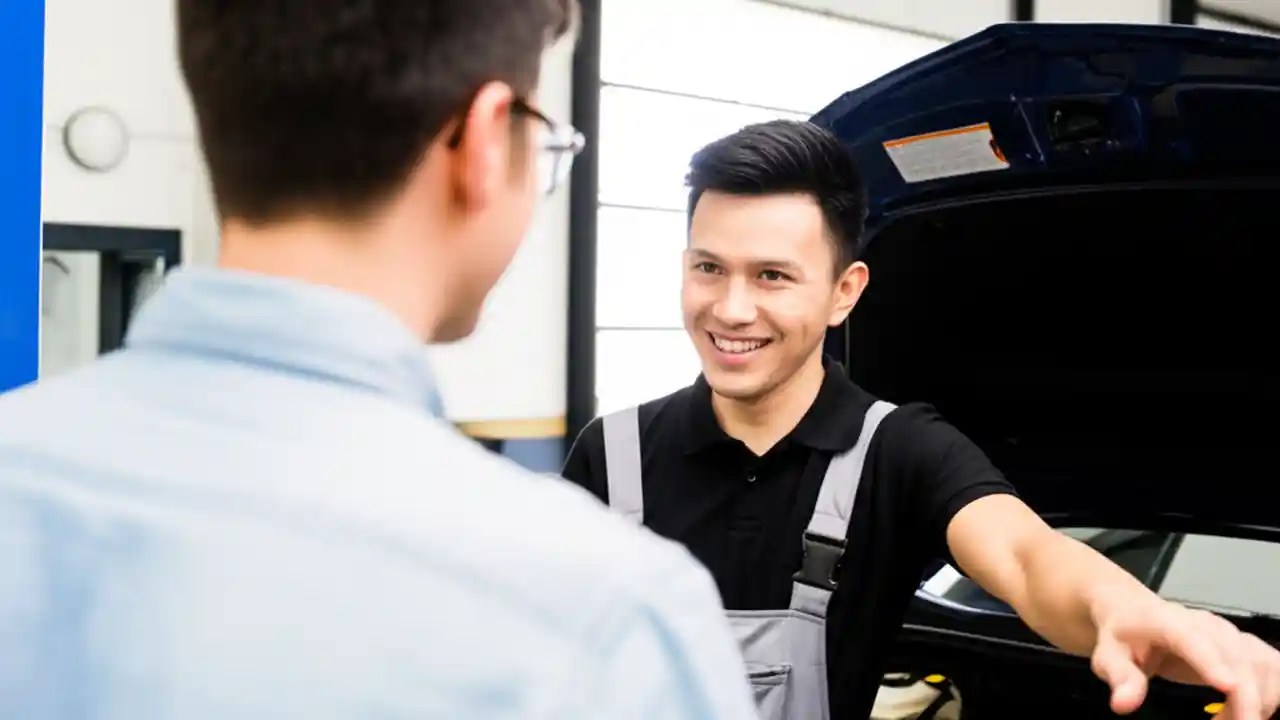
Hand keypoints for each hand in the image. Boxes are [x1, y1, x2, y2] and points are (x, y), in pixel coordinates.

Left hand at [1090, 599, 1279, 718]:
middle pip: (1240, 659)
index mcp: (1168, 621)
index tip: (1229, 688)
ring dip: (1259, 701)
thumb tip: (1123, 704)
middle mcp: (1208, 624)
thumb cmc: (1122, 637)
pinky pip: (1273, 669)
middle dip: (1245, 700)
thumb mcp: (1108, 657)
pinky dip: (1269, 696)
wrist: (1136, 615)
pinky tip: (1244, 714)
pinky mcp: (1246, 647)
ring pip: (1265, 666)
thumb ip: (1119, 677)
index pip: (1193, 639)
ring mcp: (1231, 635)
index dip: (1213, 662)